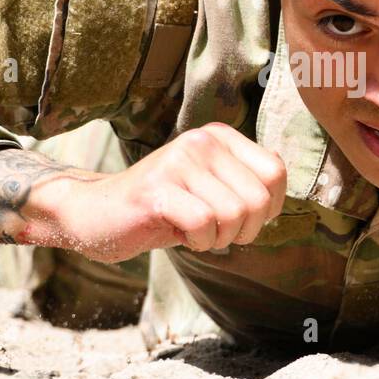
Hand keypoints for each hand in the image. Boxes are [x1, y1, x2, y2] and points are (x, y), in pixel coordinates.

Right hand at [46, 122, 287, 261]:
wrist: (99, 214)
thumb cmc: (165, 208)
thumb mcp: (212, 188)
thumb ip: (245, 180)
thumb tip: (280, 181)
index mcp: (220, 136)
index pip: (276, 172)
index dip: (268, 207)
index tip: (242, 219)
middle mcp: (201, 141)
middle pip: (257, 199)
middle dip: (243, 230)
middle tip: (215, 232)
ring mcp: (178, 162)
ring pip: (233, 215)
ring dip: (218, 238)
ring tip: (194, 231)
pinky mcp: (158, 190)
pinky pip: (204, 225)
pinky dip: (199, 242)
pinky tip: (180, 235)